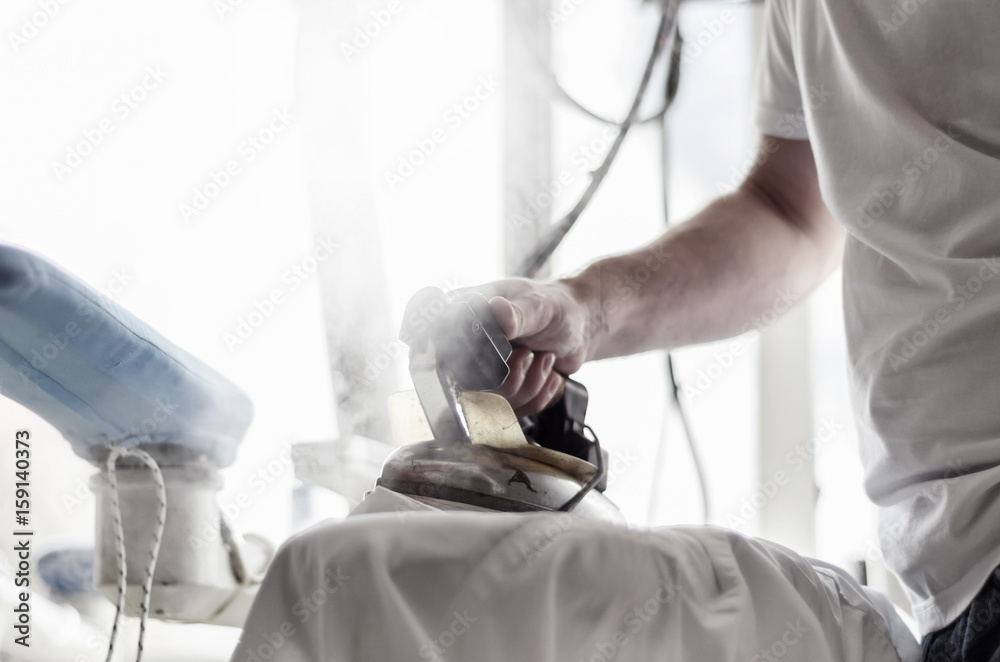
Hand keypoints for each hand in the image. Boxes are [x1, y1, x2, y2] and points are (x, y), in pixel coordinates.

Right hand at [467, 278, 595, 415]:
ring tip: (543, 357)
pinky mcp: (505, 388)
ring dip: (530, 382)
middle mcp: (474, 343)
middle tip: (530, 352)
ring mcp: (488, 368)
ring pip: (497, 400)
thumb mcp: (539, 306)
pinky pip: (516, 409)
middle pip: (471, 383)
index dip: (466, 360)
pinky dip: (539, 393)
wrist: (581, 326)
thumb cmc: (558, 307)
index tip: (499, 356)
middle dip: (512, 375)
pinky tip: (547, 372)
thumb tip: (497, 310)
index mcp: (471, 313)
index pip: (446, 344)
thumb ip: (517, 313)